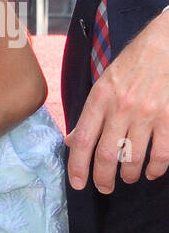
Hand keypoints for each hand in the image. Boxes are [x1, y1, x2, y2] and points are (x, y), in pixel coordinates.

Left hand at [66, 13, 168, 192]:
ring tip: (127, 178)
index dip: (77, 166)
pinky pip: (162, 153)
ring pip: (133, 158)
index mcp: (100, 99)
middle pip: (105, 155)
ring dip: (128, 174)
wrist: (167, 43)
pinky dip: (156, 168)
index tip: (77, 183)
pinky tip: (152, 172)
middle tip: (104, 188)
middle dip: (102, 178)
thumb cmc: (134, 63)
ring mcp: (147, 114)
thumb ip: (90, 113)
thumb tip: (73, 140)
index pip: (82, 140)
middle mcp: (121, 108)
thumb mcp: (103, 83)